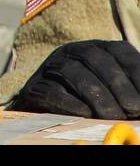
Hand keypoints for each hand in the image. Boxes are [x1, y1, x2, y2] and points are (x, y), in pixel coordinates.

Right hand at [13, 39, 139, 119]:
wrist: (46, 112)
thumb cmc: (90, 102)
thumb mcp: (113, 90)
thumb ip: (129, 90)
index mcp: (95, 48)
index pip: (119, 50)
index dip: (136, 70)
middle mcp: (71, 52)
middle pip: (94, 58)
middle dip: (118, 84)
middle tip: (133, 109)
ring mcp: (50, 67)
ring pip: (71, 71)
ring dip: (97, 95)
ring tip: (113, 116)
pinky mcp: (35, 88)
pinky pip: (51, 90)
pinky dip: (70, 103)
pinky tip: (87, 115)